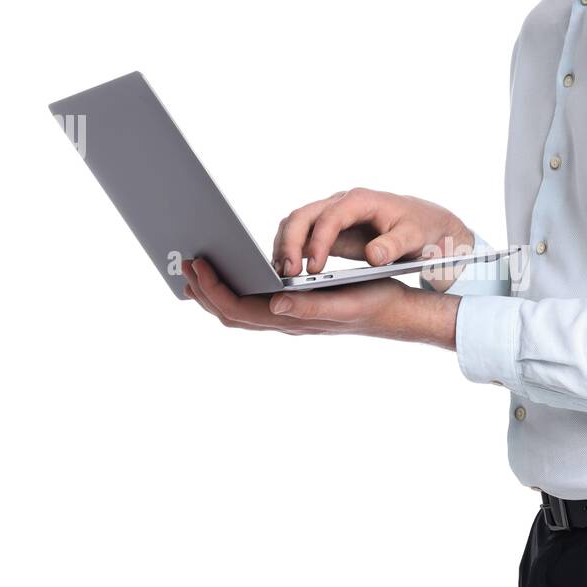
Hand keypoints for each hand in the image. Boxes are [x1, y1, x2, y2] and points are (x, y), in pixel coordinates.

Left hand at [182, 256, 459, 348]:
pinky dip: (235, 290)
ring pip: (239, 312)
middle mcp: (286, 321)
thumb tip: (274, 306)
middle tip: (186, 265)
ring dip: (216, 292)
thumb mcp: (347, 302)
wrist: (400, 314)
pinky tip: (232, 273)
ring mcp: (289, 317)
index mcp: (292, 319)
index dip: (213, 290)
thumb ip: (310, 307)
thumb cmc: (377, 303)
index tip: (198, 266)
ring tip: (199, 270)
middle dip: (204, 291)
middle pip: (230, 314)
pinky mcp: (295, 309)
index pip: (238, 310)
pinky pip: (254, 305)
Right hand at [272, 187, 474, 290]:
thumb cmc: (422, 228)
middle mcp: (341, 203)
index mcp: (360, 201)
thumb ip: (395, 245)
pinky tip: (287, 273)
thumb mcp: (415, 236)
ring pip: (296, 224)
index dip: (318, 242)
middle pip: (303, 216)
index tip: (314, 268)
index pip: (330, 217)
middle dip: (290, 243)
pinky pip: (302, 236)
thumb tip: (374, 255)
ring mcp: (332, 215)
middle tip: (286, 273)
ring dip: (285, 247)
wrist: (427, 224)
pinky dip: (291, 251)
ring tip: (281, 276)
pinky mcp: (330, 230)